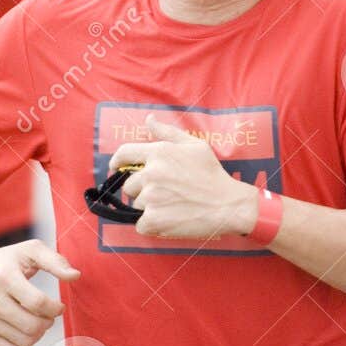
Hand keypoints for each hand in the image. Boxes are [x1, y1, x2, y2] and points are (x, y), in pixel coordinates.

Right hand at [0, 236, 79, 345]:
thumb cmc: (7, 259)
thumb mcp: (30, 250)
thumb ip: (55, 261)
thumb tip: (76, 276)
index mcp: (4, 278)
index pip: (38, 303)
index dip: (55, 308)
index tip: (58, 306)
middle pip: (33, 327)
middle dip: (48, 322)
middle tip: (48, 314)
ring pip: (25, 342)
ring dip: (39, 334)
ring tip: (37, 320)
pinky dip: (26, 344)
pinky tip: (24, 328)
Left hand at [109, 114, 258, 240]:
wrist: (228, 205)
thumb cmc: (213, 175)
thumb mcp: (194, 146)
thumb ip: (167, 132)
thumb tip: (148, 119)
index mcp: (159, 152)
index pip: (124, 153)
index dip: (117, 161)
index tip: (116, 168)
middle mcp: (151, 173)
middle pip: (129, 185)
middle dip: (142, 190)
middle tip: (166, 193)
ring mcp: (151, 197)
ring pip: (137, 205)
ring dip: (150, 208)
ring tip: (173, 206)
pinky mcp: (153, 219)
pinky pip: (141, 224)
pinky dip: (152, 226)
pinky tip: (170, 220)